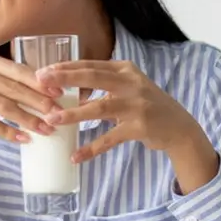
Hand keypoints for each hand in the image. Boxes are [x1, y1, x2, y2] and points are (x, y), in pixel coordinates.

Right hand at [0, 49, 56, 143]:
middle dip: (38, 102)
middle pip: (11, 88)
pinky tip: (24, 138)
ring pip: (3, 106)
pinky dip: (8, 132)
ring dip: (27, 119)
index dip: (38, 81)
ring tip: (46, 129)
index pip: (14, 69)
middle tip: (58, 113)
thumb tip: (41, 87)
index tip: (59, 92)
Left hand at [37, 60, 210, 161]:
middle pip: (93, 77)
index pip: (90, 65)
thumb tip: (65, 89)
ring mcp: (137, 105)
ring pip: (99, 108)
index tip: (42, 72)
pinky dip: (92, 148)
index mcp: (125, 70)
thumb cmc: (146, 106)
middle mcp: (131, 83)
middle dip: (65, 78)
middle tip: (41, 82)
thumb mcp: (126, 89)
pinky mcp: (140, 127)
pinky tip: (75, 156)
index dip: (65, 67)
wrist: (179, 128)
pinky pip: (110, 139)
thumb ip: (101, 86)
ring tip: (53, 119)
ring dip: (74, 114)